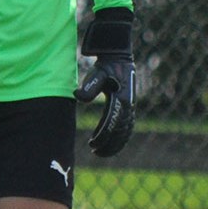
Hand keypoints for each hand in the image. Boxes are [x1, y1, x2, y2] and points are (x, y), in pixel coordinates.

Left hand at [75, 7, 134, 157]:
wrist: (119, 56)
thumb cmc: (106, 65)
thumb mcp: (97, 73)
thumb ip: (89, 86)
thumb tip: (77, 97)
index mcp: (122, 100)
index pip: (112, 125)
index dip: (102, 137)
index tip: (92, 145)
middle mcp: (129, 106)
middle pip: (120, 132)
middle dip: (109, 145)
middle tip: (94, 152)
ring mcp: (130, 107)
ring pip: (125, 132)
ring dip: (115, 143)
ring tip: (100, 151)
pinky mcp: (129, 106)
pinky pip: (127, 126)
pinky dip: (120, 137)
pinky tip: (108, 141)